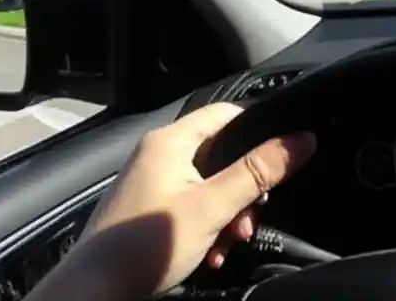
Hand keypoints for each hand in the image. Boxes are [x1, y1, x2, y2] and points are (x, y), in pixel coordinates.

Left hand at [28, 103, 315, 300]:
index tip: (284, 156)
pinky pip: (192, 205)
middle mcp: (159, 154)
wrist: (94, 291)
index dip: (260, 130)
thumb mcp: (213, 207)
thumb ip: (258, 173)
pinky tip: (211, 252)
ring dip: (229, 213)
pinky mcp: (149, 209)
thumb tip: (302, 140)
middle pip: (222, 154)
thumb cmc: (145, 246)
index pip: (227, 113)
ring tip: (229, 241)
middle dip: (245, 189)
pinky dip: (208, 225)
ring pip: (210, 185)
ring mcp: (152, 182)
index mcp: (170, 140)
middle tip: (250, 217)